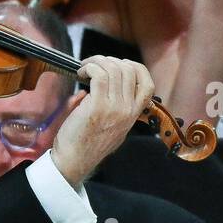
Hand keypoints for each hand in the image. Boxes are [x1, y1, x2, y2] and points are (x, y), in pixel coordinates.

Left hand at [50, 56, 154, 188]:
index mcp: (133, 115)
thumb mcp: (113, 127)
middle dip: (110, 60)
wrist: (74, 161)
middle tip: (94, 65)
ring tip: (84, 69)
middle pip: (129, 70)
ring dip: (97, 62)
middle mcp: (128, 110)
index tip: (117, 65)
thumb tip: (104, 84)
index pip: (148, 84)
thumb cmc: (86, 144)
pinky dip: (89, 68)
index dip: (134, 68)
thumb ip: (116, 108)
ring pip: (114, 69)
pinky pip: (99, 75)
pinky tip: (81, 73)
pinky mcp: (97, 106)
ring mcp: (114, 108)